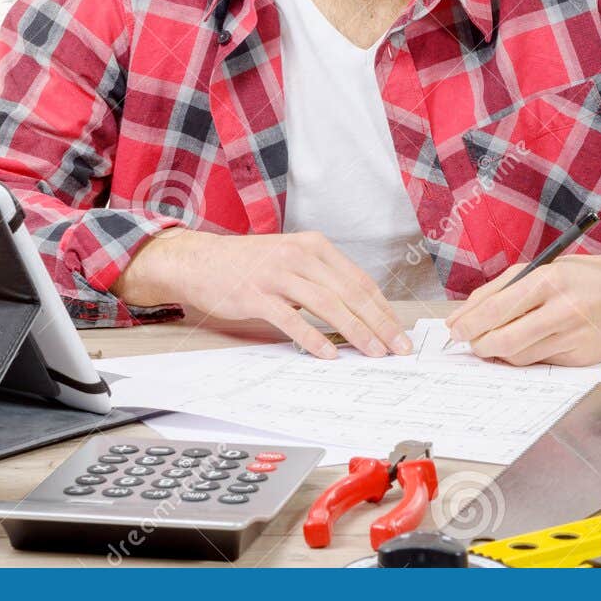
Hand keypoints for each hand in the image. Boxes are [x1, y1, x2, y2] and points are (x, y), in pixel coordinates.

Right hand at [112, 229, 413, 359]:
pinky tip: (328, 354)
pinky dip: (313, 338)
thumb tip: (358, 314)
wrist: (201, 261)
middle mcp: (300, 256)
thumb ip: (322, 280)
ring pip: (328, 305)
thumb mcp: (292, 261)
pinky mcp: (257, 295)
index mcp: (314, 246)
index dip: (382, 308)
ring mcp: (278, 275)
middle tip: (397, 348)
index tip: (398, 332)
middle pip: (350, 293)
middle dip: (379, 323)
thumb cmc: (250, 265)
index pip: (359, 280)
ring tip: (373, 352)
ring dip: (355, 332)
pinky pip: (292, 319)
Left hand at [444, 241, 600, 365]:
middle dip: (480, 345)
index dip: (470, 323)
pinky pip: (542, 363)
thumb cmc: (580, 277)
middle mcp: (563, 308)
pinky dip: (527, 357)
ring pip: (522, 357)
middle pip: (506, 340)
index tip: (454, 330)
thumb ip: (500, 288)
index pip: (497, 308)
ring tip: (494, 344)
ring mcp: (576, 336)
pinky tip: (525, 346)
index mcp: (548, 279)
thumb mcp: (540, 268)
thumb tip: (463, 315)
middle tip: (470, 344)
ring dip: (501, 354)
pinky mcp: (585, 357)